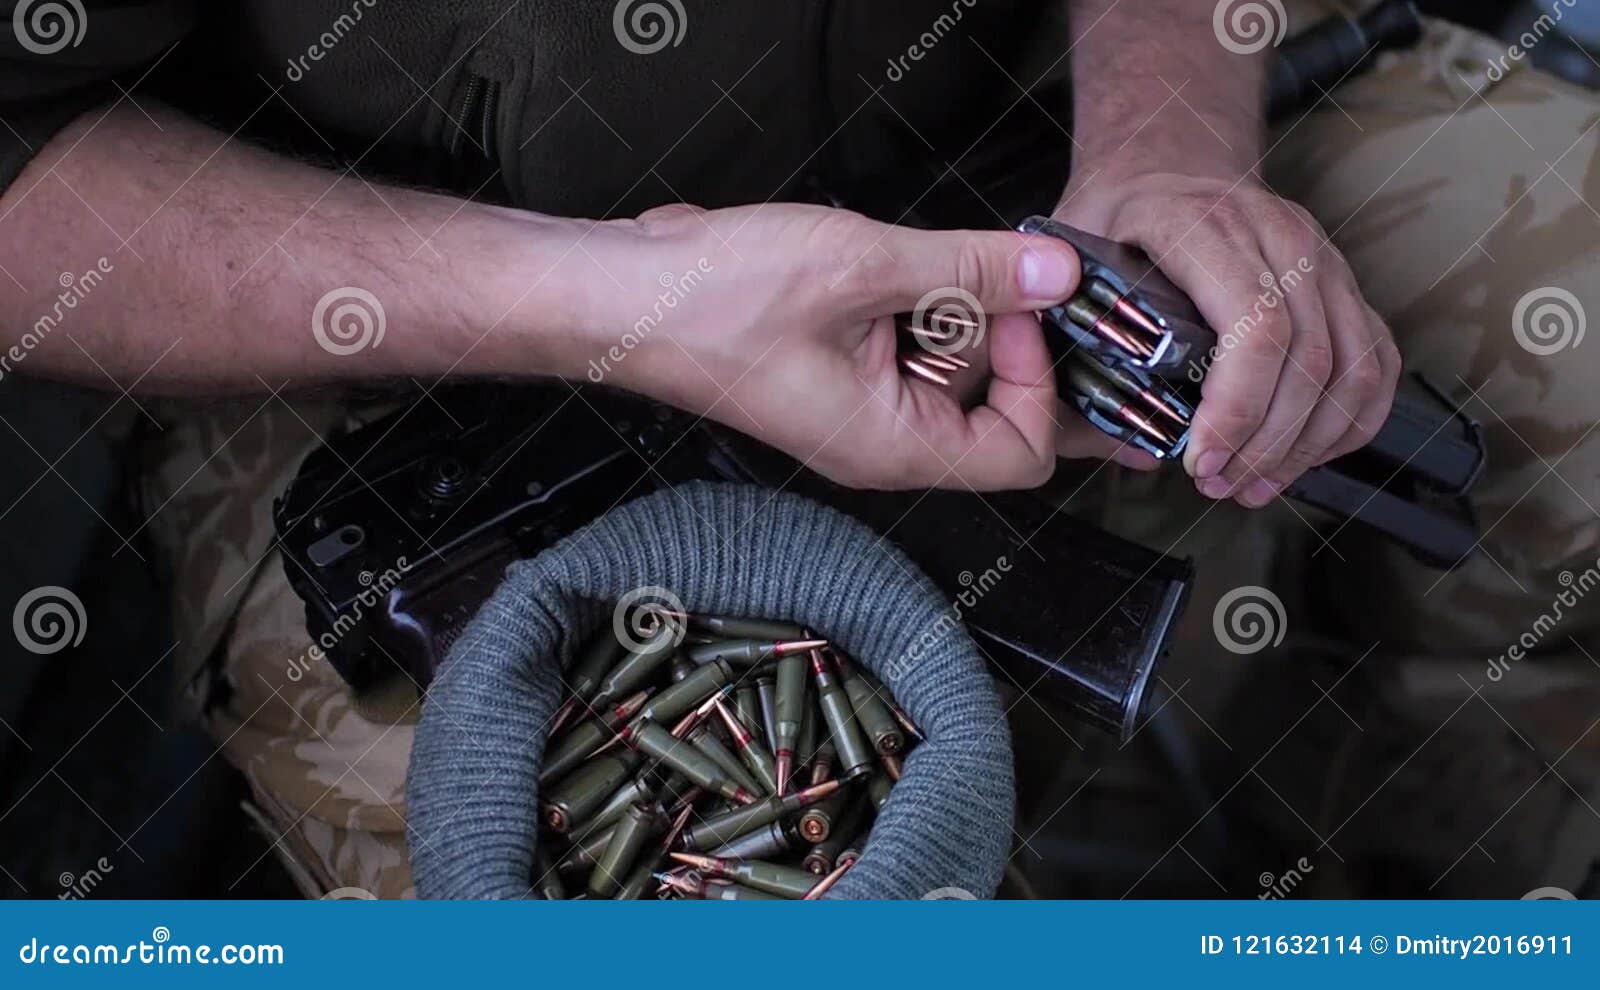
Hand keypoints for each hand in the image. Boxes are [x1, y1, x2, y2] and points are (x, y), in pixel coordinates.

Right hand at [584, 203, 1152, 489]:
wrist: (622, 296)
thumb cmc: (716, 300)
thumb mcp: (864, 267)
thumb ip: (972, 270)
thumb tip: (1058, 273)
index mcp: (894, 446)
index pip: (1024, 454)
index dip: (1042, 381)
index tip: (1020, 308)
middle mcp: (883, 443)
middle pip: (994, 407)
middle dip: (994, 334)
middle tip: (969, 270)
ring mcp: (859, 409)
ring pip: (951, 369)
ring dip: (947, 308)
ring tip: (894, 266)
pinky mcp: (840, 373)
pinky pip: (908, 347)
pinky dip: (913, 303)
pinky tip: (880, 267)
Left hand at [1055, 167, 1399, 506]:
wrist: (1164, 163)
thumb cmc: (1116, 221)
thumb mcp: (1072, 268)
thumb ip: (1082, 352)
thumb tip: (1129, 447)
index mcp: (1200, 225)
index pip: (1254, 326)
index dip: (1237, 409)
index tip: (1201, 461)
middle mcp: (1274, 233)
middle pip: (1308, 357)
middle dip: (1267, 444)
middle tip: (1220, 485)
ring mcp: (1319, 254)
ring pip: (1352, 365)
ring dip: (1309, 444)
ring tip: (1255, 483)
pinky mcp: (1341, 280)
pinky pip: (1377, 358)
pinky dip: (1350, 420)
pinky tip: (1305, 454)